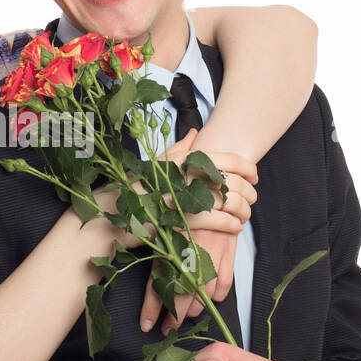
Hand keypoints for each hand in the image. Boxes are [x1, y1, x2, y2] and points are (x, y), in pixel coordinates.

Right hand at [92, 128, 241, 250]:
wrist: (107, 219)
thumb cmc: (131, 191)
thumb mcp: (152, 166)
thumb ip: (176, 150)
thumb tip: (195, 133)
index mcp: (178, 160)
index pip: (223, 157)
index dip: (245, 165)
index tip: (254, 174)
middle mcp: (181, 175)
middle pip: (229, 179)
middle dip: (248, 190)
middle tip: (253, 199)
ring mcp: (179, 197)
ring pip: (225, 200)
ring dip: (242, 210)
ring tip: (244, 216)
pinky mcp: (176, 219)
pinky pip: (214, 220)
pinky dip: (230, 224)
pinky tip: (234, 227)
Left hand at [137, 151, 257, 331]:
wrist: (217, 166)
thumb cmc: (180, 182)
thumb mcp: (154, 205)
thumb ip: (139, 223)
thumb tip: (109, 236)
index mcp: (167, 238)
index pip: (158, 280)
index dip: (152, 306)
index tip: (147, 325)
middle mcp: (190, 247)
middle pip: (182, 292)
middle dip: (175, 316)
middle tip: (167, 329)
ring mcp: (212, 249)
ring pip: (204, 291)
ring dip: (195, 308)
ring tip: (185, 318)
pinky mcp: (229, 247)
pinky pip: (225, 280)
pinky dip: (219, 294)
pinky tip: (211, 300)